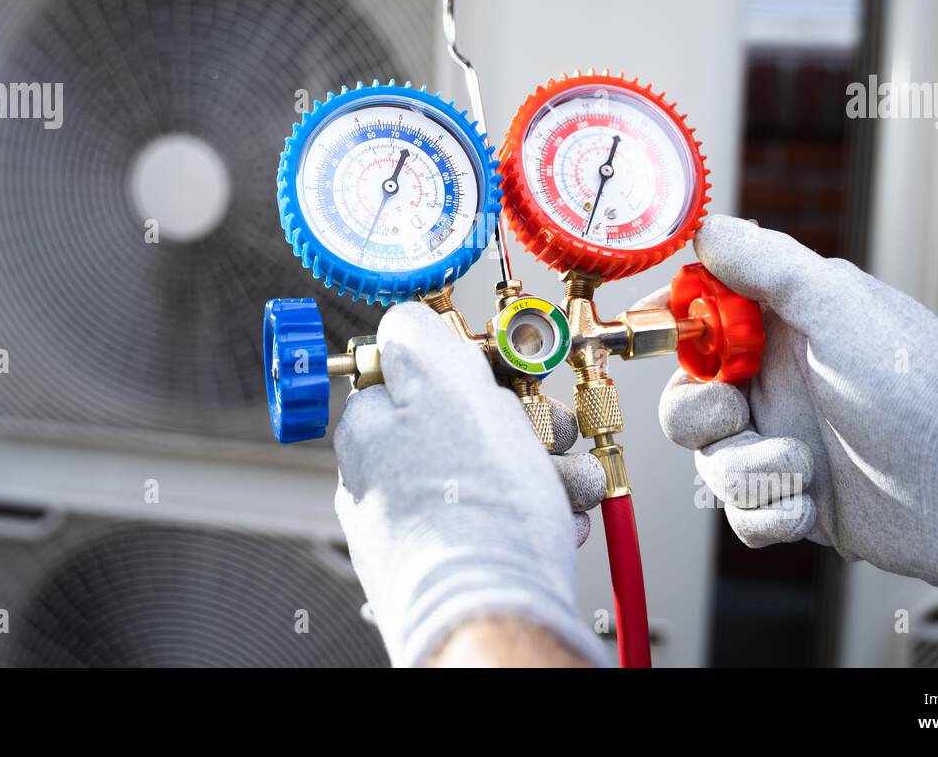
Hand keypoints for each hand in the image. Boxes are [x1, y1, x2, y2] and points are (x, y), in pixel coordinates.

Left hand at [333, 302, 606, 665]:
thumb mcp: (445, 387)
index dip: (470, 368)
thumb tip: (404, 319)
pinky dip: (536, 514)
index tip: (505, 375)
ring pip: (491, 474)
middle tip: (553, 433)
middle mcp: (383, 482)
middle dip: (523, 423)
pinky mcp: (454, 565)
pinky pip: (500, 522)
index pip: (416, 374)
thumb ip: (419, 340)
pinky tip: (556, 521)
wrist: (496, 617)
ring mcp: (418, 528)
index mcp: (370, 433)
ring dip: (542, 468)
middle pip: (463, 425)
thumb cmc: (472, 513)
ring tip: (568, 486)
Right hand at [640, 215, 937, 614]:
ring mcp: (787, 447)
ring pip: (712, 463)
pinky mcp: (799, 503)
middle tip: (734, 411)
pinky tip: (815, 504)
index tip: (655, 333)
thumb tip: (711, 229)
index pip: (702, 318)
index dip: (670, 325)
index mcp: (785, 332)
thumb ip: (769, 265)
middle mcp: (781, 388)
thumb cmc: (924, 388)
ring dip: (748, 470)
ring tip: (802, 466)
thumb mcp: (839, 306)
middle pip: (688, 399)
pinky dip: (773, 513)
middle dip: (697, 412)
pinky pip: (747, 516)